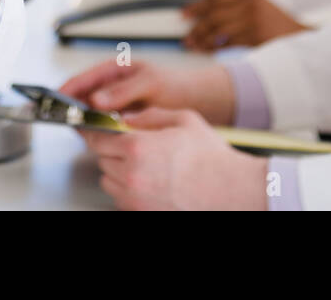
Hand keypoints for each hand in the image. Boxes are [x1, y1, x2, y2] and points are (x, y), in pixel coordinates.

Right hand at [58, 59, 235, 124]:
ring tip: (81, 132)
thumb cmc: (175, 86)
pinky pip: (101, 124)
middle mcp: (111, 86)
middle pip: (82, 97)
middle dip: (73, 109)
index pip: (83, 78)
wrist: (195, 101)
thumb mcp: (150, 84)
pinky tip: (96, 138)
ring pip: (90, 113)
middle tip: (66, 122)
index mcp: (115, 70)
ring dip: (84, 122)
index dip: (68, 90)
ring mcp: (115, 103)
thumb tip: (96, 100)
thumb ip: (123, 91)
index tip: (56, 101)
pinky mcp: (120, 118)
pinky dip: (96, 131)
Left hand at [80, 108, 267, 209]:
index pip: (98, 139)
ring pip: (108, 182)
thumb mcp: (183, 120)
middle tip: (132, 147)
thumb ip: (149, 115)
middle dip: (112, 151)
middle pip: (101, 160)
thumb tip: (127, 117)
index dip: (97, 133)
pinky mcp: (142, 214)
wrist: (233, 191)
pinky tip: (148, 183)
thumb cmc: (212, 158)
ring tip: (143, 167)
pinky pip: (121, 200)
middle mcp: (132, 176)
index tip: (97, 131)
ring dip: (117, 172)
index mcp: (137, 148)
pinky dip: (127, 191)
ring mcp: (136, 200)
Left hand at [181, 0, 308, 51]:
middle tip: (186, 36)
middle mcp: (249, 4)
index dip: (196, 7)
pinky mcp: (256, 38)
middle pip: (214, 15)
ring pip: (219, 31)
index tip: (184, 14)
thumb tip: (207, 10)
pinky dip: (215, 48)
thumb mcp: (257, 4)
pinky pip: (228, 43)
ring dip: (203, 39)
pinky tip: (208, 51)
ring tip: (193, 45)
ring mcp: (253, 21)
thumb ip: (235, 3)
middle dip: (197, 27)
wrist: (302, 34)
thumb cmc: (276, 20)